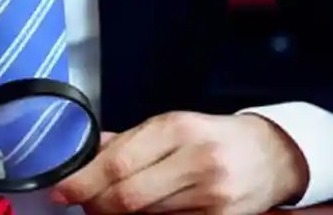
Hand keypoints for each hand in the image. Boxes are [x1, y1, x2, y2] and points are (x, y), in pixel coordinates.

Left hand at [49, 112, 309, 214]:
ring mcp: (212, 195)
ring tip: (112, 205)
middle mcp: (197, 160)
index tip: (61, 190)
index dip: (83, 181)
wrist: (270, 155)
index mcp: (178, 129)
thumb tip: (84, 153)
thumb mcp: (172, 125)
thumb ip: (127, 141)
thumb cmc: (214, 138)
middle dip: (97, 204)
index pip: (118, 163)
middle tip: (83, 203)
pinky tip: (145, 213)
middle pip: (128, 196)